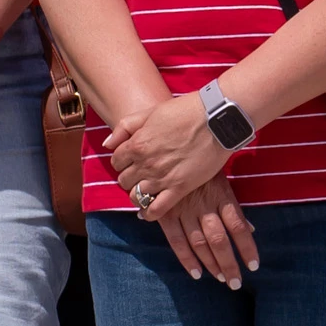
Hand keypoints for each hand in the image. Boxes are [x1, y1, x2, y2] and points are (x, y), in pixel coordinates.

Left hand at [106, 89, 231, 212]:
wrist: (217, 119)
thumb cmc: (186, 111)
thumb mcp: (151, 112)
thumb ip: (125, 127)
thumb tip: (108, 144)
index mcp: (137, 144)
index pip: (116, 161)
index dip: (122, 162)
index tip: (132, 161)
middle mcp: (145, 163)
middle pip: (124, 180)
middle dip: (130, 177)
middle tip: (141, 174)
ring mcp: (162, 178)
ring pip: (137, 196)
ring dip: (139, 194)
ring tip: (147, 190)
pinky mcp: (180, 188)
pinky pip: (157, 209)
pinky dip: (149, 213)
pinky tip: (149, 212)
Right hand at [150, 174, 259, 287]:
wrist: (169, 151)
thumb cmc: (201, 167)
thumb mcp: (221, 180)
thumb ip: (233, 206)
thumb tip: (251, 229)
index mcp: (221, 195)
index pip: (239, 226)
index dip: (247, 247)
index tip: (254, 266)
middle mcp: (204, 205)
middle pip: (220, 240)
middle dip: (229, 264)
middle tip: (236, 283)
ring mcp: (183, 210)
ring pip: (200, 243)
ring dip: (211, 264)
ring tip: (222, 279)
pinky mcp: (165, 214)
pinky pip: (176, 241)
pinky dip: (186, 259)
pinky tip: (197, 274)